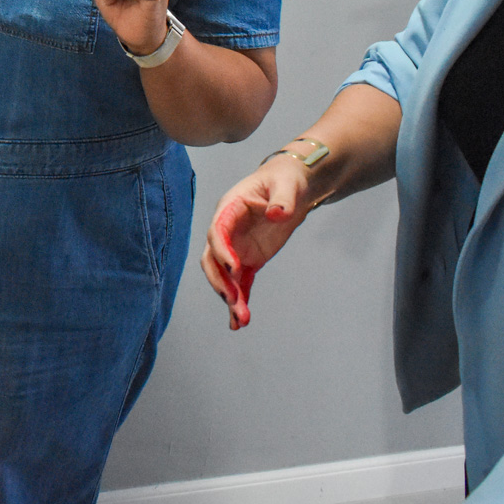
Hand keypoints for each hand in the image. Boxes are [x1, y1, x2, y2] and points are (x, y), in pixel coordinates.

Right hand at [200, 156, 317, 329]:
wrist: (291, 187)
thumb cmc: (285, 179)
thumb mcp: (287, 184)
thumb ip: (282, 199)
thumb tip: (278, 214)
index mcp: (230, 208)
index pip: (217, 231)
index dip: (222, 250)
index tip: (234, 268)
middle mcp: (227, 230)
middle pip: (213, 259)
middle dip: (220, 281)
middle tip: (232, 300)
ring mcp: (236, 247)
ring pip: (225, 277)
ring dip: (230, 298)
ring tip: (241, 321)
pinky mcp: (249, 260)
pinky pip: (240, 284)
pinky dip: (240, 302)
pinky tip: (239, 323)